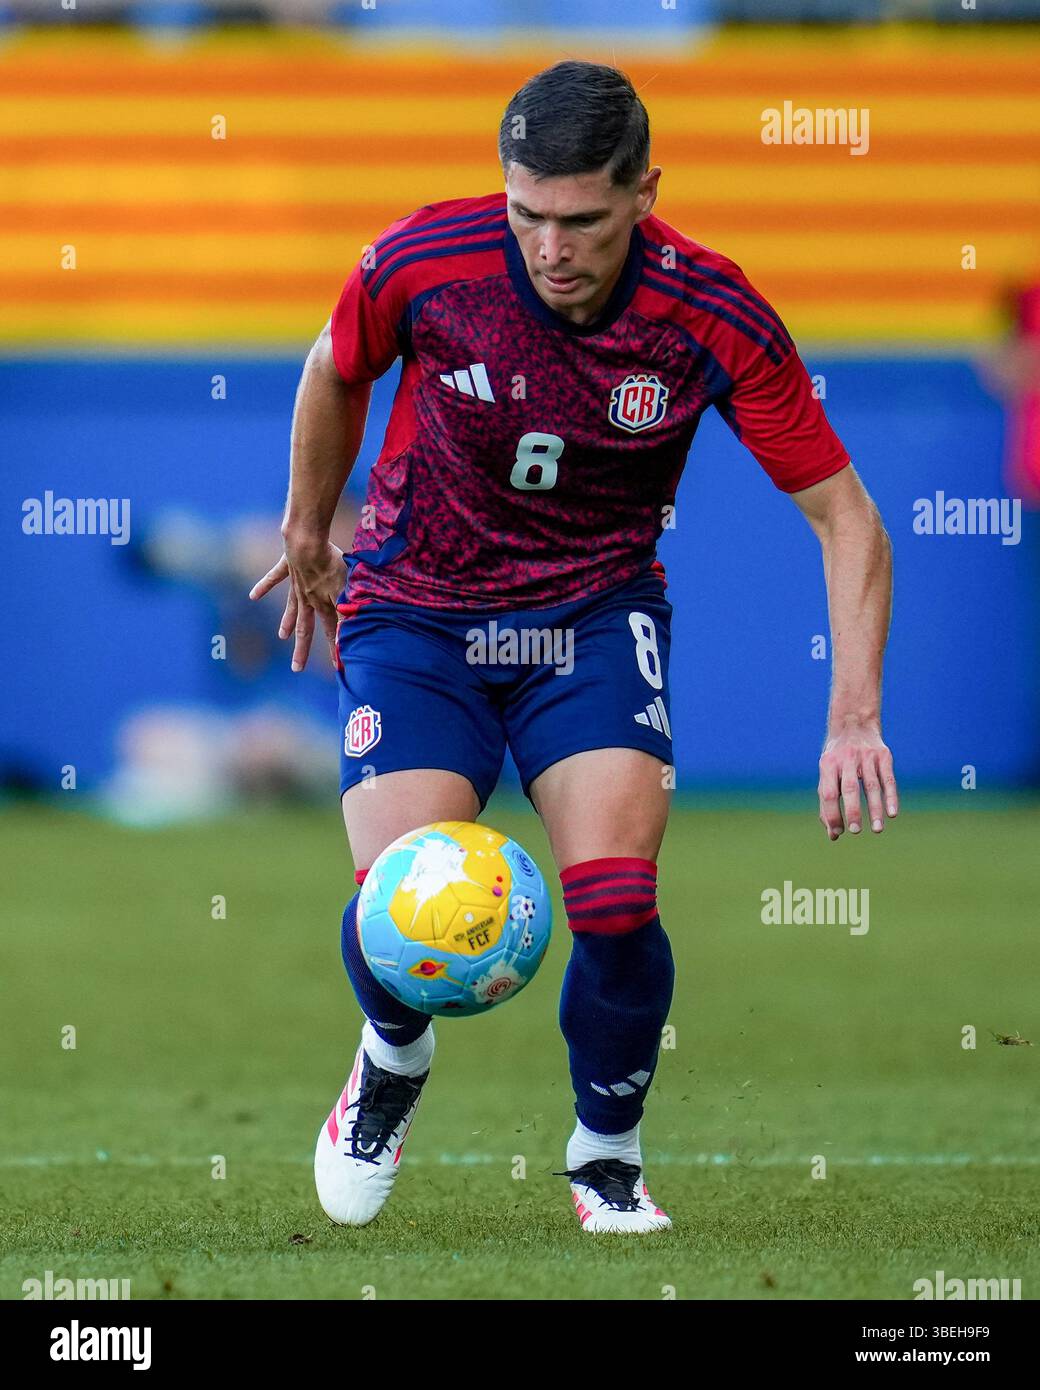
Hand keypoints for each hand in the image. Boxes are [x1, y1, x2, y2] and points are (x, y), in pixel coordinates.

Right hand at [249, 535, 344, 671]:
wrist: (306, 542)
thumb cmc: (331, 561)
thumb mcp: (346, 587)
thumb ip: (349, 609)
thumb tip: (354, 630)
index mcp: (324, 602)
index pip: (332, 630)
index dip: (335, 648)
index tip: (337, 667)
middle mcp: (309, 597)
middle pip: (306, 627)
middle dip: (302, 649)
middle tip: (296, 669)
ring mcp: (296, 583)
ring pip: (291, 607)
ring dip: (287, 623)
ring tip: (282, 637)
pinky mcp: (287, 566)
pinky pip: (274, 578)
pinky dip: (264, 587)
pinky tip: (253, 596)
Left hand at [818, 723, 897, 839]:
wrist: (854, 722)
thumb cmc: (837, 757)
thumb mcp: (826, 773)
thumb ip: (827, 803)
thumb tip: (833, 834)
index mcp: (828, 764)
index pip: (828, 793)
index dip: (832, 814)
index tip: (838, 832)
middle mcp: (847, 759)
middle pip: (849, 788)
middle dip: (852, 811)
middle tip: (855, 831)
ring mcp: (867, 756)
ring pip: (872, 786)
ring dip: (875, 809)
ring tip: (877, 829)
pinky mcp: (884, 755)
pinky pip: (888, 779)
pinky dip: (891, 796)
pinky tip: (892, 813)